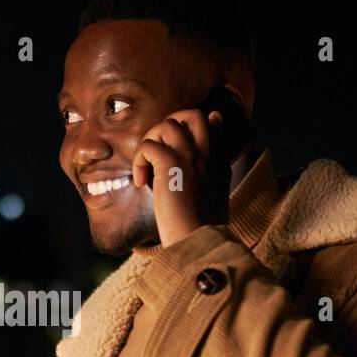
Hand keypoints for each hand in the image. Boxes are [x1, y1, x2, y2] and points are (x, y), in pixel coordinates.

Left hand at [131, 107, 223, 246]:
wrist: (198, 242)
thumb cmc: (202, 230)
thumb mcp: (215, 201)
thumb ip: (211, 181)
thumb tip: (206, 172)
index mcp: (217, 163)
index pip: (214, 123)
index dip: (197, 124)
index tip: (183, 144)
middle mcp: (206, 155)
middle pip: (193, 114)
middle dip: (171, 123)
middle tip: (160, 150)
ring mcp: (190, 157)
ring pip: (168, 123)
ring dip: (151, 141)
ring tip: (149, 166)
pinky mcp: (170, 165)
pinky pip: (147, 146)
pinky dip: (139, 161)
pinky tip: (141, 182)